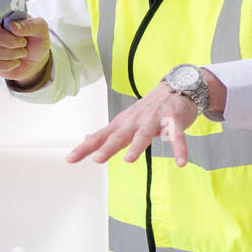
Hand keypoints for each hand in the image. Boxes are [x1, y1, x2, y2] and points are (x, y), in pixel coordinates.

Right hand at [0, 16, 50, 87]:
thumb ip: (29, 25)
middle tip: (23, 43)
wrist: (35, 60)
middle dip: (12, 43)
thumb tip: (13, 25)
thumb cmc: (35, 40)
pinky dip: (8, 65)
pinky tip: (14, 61)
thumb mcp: (40, 29)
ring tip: (20, 52)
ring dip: (12, 55)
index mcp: (1, 16)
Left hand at [67, 78, 199, 166]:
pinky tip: (181, 163)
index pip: (100, 137)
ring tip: (129, 160)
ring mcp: (154, 120)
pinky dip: (179, 149)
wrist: (176, 88)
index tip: (70, 159)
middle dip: (108, 147)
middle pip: (119, 136)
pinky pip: (177, 137)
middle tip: (97, 159)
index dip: (85, 148)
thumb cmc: (148, 110)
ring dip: (137, 146)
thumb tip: (87, 139)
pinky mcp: (173, 121)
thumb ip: (107, 134)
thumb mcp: (125, 121)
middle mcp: (135, 121)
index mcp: (122, 124)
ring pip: (144, 134)